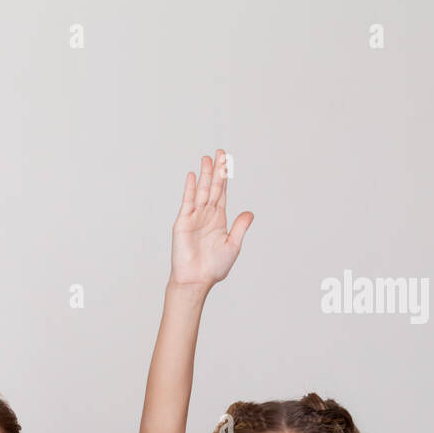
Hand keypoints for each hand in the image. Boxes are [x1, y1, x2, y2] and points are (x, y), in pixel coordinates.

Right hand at [169, 150, 252, 288]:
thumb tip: (249, 213)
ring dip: (204, 175)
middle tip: (219, 152)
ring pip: (201, 191)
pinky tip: (192, 176)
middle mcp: (207, 215)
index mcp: (219, 219)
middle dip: (216, 170)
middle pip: (213, 187)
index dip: (226, 177)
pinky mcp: (183, 222)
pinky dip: (189, 189)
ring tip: (207, 159)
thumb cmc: (213, 267)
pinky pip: (188, 202)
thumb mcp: (233, 245)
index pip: (223, 193)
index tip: (228, 162)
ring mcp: (194, 217)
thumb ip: (240, 227)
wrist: (195, 279)